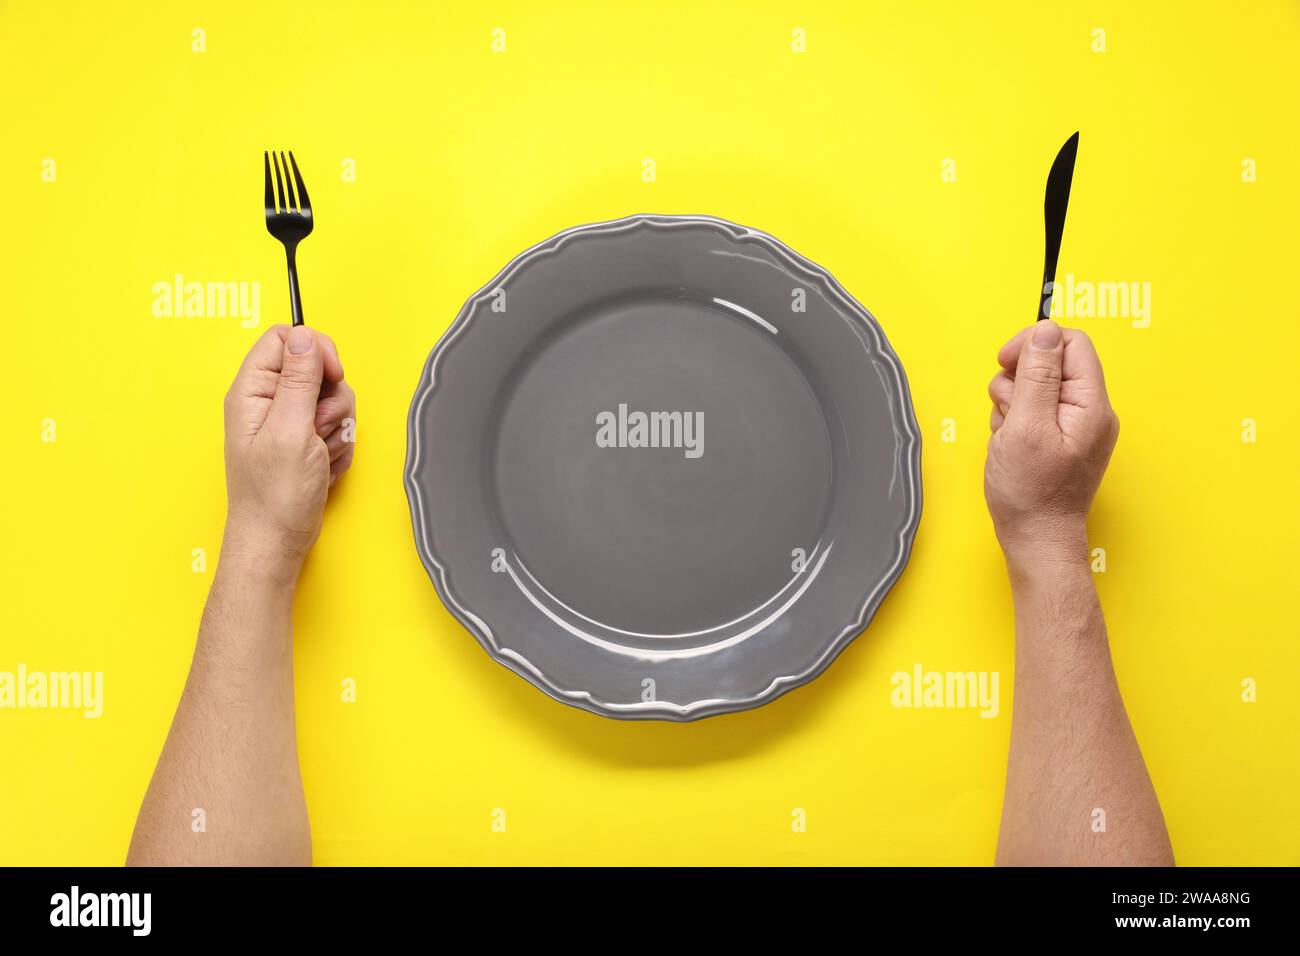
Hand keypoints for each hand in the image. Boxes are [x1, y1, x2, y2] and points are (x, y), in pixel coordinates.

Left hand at [222, 324, 355, 578]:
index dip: (315, 349)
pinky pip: (337, 426)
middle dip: (332, 398)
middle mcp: (268, 401)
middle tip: (318, 427)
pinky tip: (323, 465)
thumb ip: (298, 379)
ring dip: (338, 426)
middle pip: (317, 368)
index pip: (286, 339)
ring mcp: (288, 421)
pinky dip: (338, 446)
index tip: (331, 374)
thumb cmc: (274, 495)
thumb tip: (305, 337)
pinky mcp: (305, 440)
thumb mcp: (289, 429)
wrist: (278, 540)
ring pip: (333, 398)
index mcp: (253, 391)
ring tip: (319, 453)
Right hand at [984, 320, 1118, 565]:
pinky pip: (1033, 411)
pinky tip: (1011, 443)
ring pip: (1036, 386)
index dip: (1034, 344)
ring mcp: (1075, 426)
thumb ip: (1037, 375)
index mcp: (1091, 404)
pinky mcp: (1060, 439)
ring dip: (1011, 402)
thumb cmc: (1031, 492)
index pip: (1070, 343)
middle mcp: (1090, 411)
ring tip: (1008, 433)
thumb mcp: (1027, 426)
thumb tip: (1045, 331)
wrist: (1036, 538)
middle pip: (1051, 362)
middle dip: (1017, 379)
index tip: (1006, 360)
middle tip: (1008, 410)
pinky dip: (1014, 420)